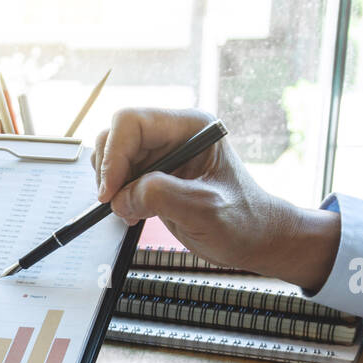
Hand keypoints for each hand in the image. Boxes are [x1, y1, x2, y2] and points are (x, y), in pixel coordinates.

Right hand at [92, 107, 339, 289]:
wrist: (254, 239)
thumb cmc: (243, 221)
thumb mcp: (204, 209)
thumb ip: (161, 196)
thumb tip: (120, 197)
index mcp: (191, 127)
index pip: (132, 122)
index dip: (114, 155)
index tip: (111, 192)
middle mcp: (173, 134)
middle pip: (116, 136)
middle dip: (109, 171)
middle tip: (115, 203)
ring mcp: (161, 154)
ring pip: (112, 156)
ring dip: (111, 186)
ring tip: (130, 211)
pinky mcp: (153, 175)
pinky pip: (119, 177)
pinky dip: (117, 196)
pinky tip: (134, 213)